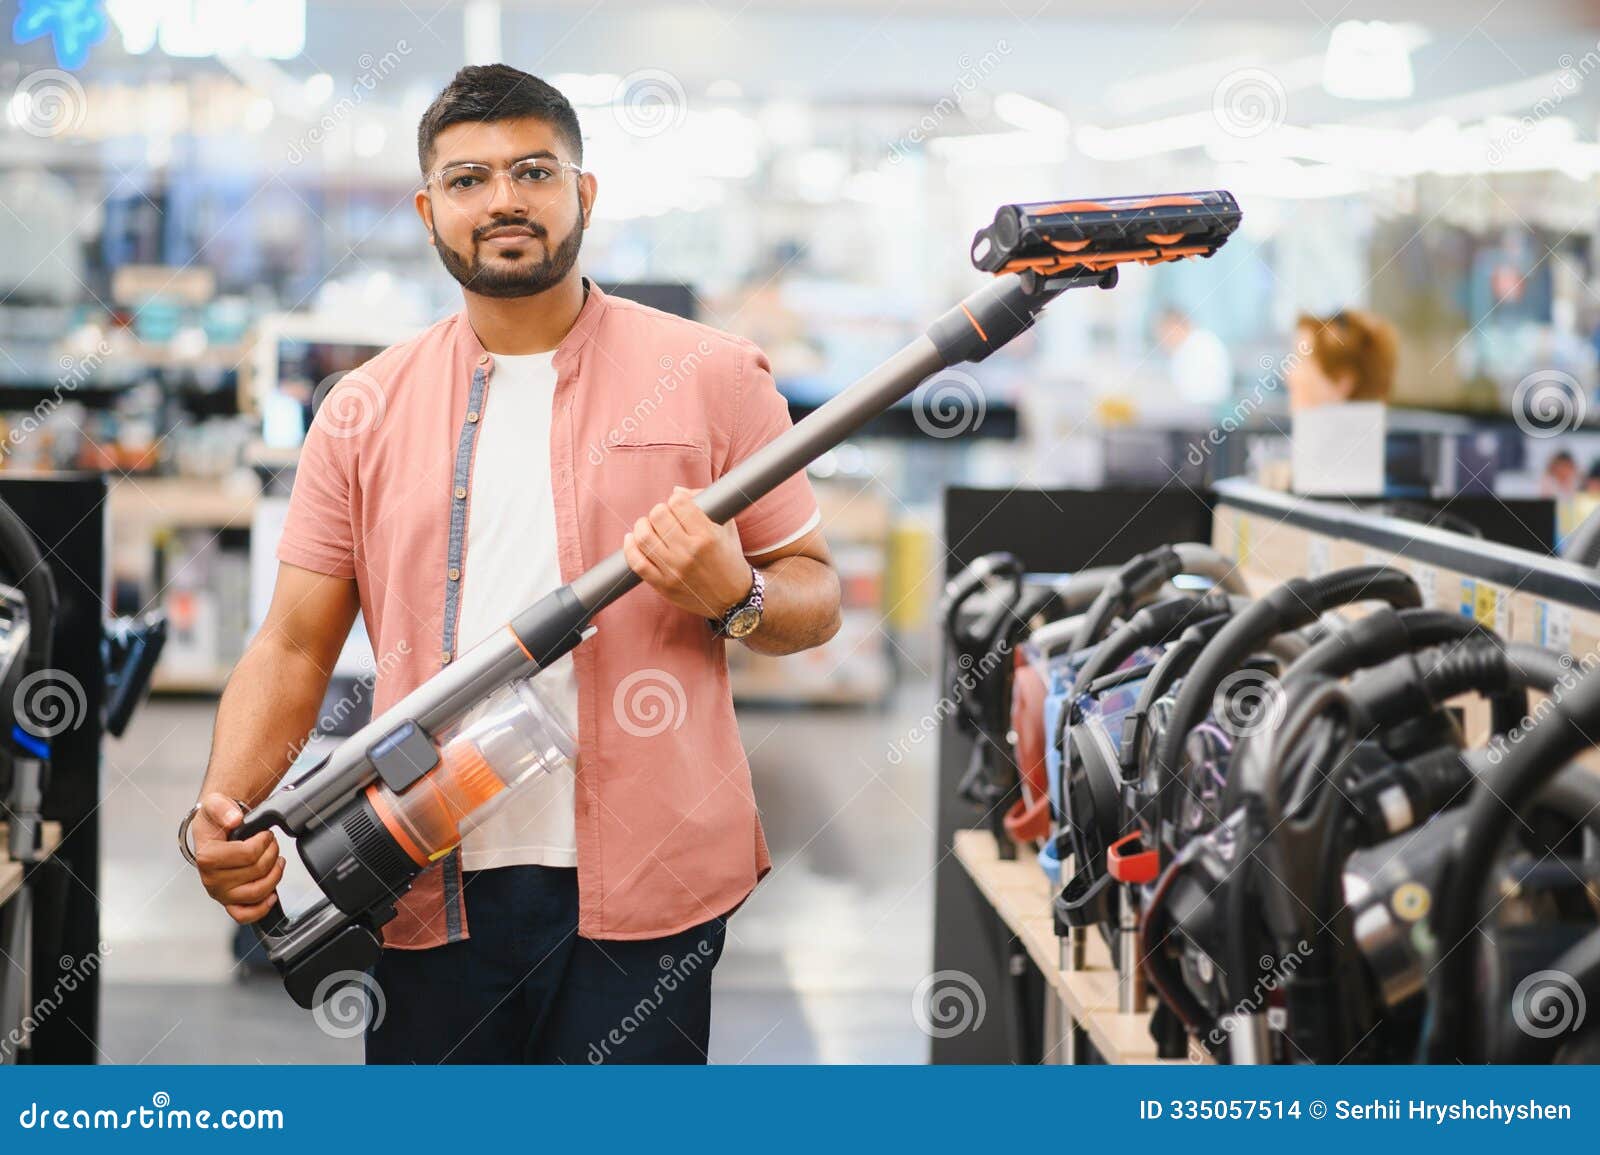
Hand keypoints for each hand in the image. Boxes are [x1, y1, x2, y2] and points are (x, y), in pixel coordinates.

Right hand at [192, 792, 284, 923]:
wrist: (214, 830)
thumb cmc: (215, 821)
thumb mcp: (215, 804)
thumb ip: (222, 808)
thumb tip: (235, 819)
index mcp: (206, 857)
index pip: (248, 854)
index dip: (264, 841)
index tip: (264, 834)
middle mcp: (211, 879)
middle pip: (257, 871)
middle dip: (272, 852)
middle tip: (271, 843)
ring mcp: (220, 893)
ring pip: (257, 892)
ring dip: (275, 874)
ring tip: (277, 860)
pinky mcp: (229, 902)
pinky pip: (245, 915)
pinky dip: (262, 907)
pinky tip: (272, 894)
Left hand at [622, 486, 752, 620]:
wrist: (733, 599)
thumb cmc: (729, 558)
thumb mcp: (727, 528)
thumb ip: (705, 505)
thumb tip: (676, 491)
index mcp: (707, 536)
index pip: (678, 503)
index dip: (676, 499)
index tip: (678, 504)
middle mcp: (689, 552)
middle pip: (658, 516)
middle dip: (659, 511)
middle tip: (663, 516)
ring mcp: (675, 570)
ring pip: (644, 537)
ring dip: (642, 526)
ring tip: (647, 526)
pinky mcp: (663, 586)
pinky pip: (637, 563)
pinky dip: (630, 548)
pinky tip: (632, 540)